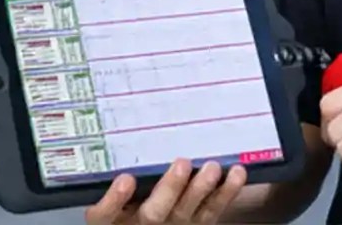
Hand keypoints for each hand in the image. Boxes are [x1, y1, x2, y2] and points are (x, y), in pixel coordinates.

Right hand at [83, 158, 247, 223]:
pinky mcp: (197, 223)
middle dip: (169, 188)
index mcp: (114, 217)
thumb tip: (111, 126)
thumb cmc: (129, 196)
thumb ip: (113, 173)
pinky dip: (226, 193)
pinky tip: (236, 173)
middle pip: (153, 214)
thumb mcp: (114, 192)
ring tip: (213, 167)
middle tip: (182, 163)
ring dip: (201, 189)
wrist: (156, 219)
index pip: (105, 214)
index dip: (114, 200)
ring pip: (186, 213)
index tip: (125, 178)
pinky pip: (212, 211)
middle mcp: (141, 223)